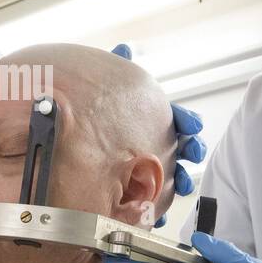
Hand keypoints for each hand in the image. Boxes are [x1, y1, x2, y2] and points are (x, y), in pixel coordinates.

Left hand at [110, 43, 206, 226]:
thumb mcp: (104, 91)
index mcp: (150, 120)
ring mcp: (148, 169)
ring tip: (180, 183)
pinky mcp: (138, 195)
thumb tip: (124, 48)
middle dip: (190, 149)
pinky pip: (152, 204)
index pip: (176, 119)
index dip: (186, 122)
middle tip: (192, 151)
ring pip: (172, 175)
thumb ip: (116, 69)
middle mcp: (154, 143)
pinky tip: (156, 214)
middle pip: (181, 147)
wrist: (70, 139)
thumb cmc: (94, 114)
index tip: (191, 125)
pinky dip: (156, 209)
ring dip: (180, 178)